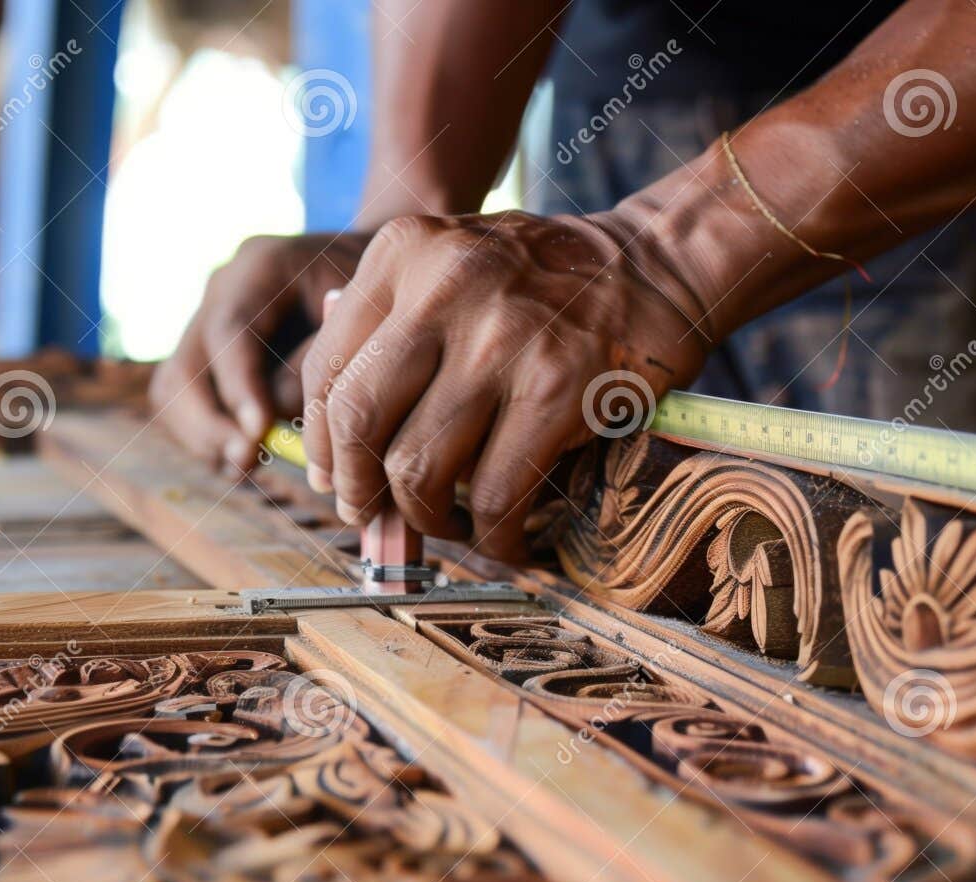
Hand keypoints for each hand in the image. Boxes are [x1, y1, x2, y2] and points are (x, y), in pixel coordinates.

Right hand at [150, 232, 369, 471]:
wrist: (376, 275)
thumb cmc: (380, 298)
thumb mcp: (365, 318)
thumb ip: (321, 363)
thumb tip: (272, 419)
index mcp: (262, 265)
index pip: (231, 330)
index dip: (240, 387)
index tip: (259, 432)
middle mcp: (222, 288)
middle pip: (185, 363)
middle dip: (210, 423)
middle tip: (246, 462)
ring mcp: (207, 319)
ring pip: (173, 388)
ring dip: (202, 435)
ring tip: (245, 467)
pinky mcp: (206, 353)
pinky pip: (183, 402)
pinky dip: (206, 435)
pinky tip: (244, 460)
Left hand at [300, 210, 712, 559]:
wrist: (655, 263)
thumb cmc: (542, 282)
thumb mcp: (451, 265)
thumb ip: (389, 330)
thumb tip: (333, 452)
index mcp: (403, 251)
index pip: (326, 369)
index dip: (321, 444)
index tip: (336, 479)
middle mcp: (445, 286)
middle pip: (358, 421)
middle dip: (357, 489)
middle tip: (372, 515)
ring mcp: (503, 337)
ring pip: (419, 468)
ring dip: (427, 518)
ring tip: (446, 521)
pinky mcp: (559, 387)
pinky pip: (497, 493)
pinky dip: (493, 535)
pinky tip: (502, 536)